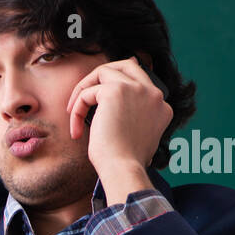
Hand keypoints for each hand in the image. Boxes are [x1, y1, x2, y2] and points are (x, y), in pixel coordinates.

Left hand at [66, 56, 171, 184]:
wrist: (124, 170)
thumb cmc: (126, 162)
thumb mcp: (138, 138)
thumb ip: (134, 120)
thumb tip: (115, 114)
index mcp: (161, 106)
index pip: (140, 83)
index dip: (117, 90)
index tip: (100, 109)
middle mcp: (153, 94)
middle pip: (127, 65)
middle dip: (102, 76)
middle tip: (85, 95)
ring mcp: (136, 89)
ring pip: (103, 72)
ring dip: (84, 90)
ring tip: (73, 112)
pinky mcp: (115, 91)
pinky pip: (87, 93)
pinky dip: (77, 110)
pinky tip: (77, 131)